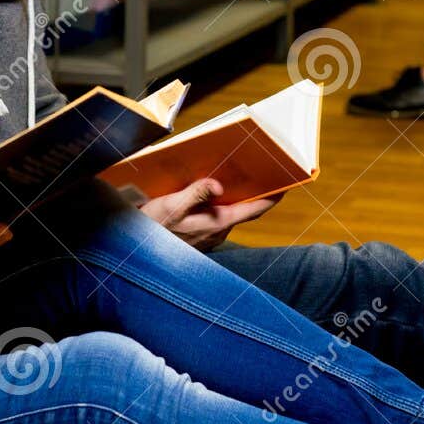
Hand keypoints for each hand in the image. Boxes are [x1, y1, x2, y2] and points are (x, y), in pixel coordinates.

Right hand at [138, 179, 280, 250]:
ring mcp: (210, 238)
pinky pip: (215, 220)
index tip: (285, 186)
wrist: (137, 251)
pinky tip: (206, 197)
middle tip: (256, 172)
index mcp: (217, 223)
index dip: (271, 198)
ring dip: (229, 200)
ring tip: (229, 178)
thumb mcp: (171, 206)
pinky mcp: (201, 239)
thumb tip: (219, 185)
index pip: (253, 210)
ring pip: (228, 215)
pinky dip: (216, 207)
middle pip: (242, 210)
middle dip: (249, 193)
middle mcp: (218, 232)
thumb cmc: (152, 227)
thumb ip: (196, 193)